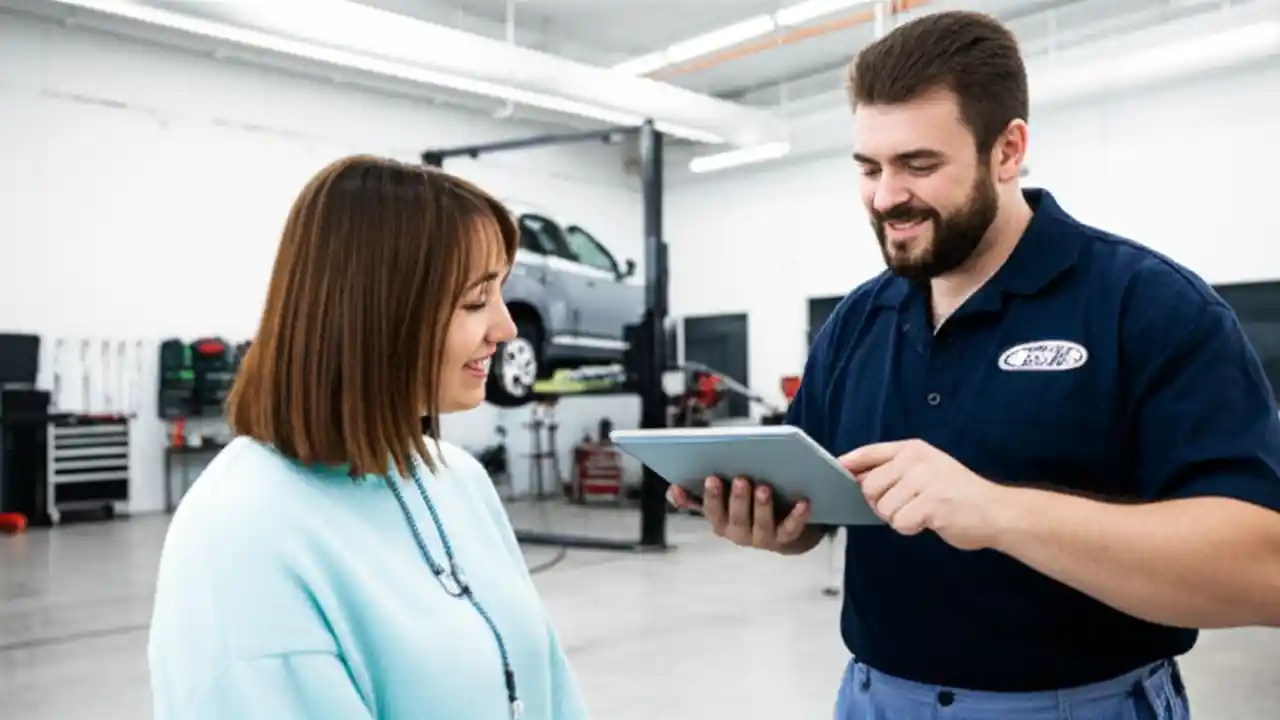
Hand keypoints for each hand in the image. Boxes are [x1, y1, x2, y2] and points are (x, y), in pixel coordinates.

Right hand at [669, 476, 811, 552]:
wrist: (785, 529)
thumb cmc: (749, 507)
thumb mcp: (724, 500)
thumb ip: (699, 495)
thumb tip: (673, 490)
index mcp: (722, 523)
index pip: (712, 512)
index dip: (710, 498)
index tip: (711, 478)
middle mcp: (740, 535)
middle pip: (736, 520)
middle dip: (738, 500)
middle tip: (742, 479)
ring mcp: (763, 539)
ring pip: (762, 526)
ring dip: (762, 507)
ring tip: (764, 488)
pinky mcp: (787, 539)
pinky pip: (791, 530)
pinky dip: (797, 517)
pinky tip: (803, 502)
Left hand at [841, 439, 1011, 550]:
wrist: (995, 511)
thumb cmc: (958, 494)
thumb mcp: (927, 470)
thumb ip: (895, 471)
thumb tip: (857, 481)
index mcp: (913, 449)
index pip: (870, 452)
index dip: (850, 463)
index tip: (836, 470)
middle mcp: (916, 461)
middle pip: (869, 487)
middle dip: (881, 504)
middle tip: (906, 506)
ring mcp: (923, 481)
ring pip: (884, 509)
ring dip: (899, 518)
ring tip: (923, 512)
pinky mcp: (930, 504)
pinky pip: (900, 523)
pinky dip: (911, 528)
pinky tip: (930, 521)